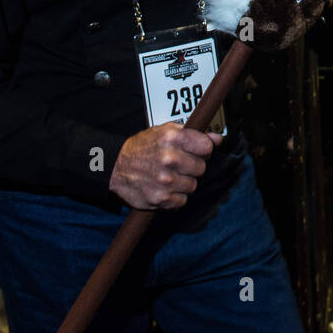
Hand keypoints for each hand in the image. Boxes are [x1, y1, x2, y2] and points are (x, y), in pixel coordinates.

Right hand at [108, 124, 223, 209]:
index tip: (195, 151)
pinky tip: (164, 188)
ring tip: (168, 176)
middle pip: (201, 167)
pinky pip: (182, 200)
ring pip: (193, 185)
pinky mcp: (160, 199)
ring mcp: (165, 180)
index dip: (202, 150)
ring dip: (183, 183)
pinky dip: (175, 197)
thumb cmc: (142, 148)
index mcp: (172, 138)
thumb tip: (218, 139)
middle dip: (192, 167)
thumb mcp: (164, 132)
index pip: (207, 147)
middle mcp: (169, 158)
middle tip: (177, 165)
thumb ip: (193, 134)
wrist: (114, 167)